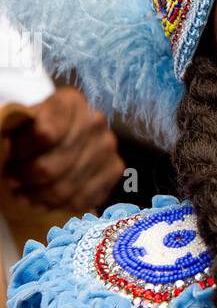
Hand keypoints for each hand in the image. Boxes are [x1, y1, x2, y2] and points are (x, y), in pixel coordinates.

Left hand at [3, 86, 123, 212]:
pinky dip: (59, 206)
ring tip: (24, 195)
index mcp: (70, 101)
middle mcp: (95, 121)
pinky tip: (45, 202)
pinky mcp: (115, 170)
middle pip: (50, 167)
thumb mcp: (23, 120)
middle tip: (13, 181)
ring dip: (38, 197)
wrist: (68, 132)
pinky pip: (82, 200)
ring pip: (64, 188)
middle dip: (26, 179)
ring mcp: (108, 147)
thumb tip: (4, 151)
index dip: (20, 152)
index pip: (43, 135)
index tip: (11, 157)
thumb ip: (13, 130)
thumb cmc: (39, 126)